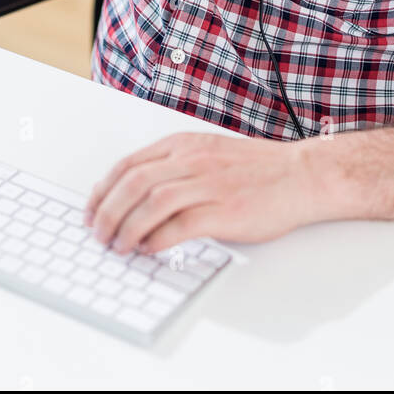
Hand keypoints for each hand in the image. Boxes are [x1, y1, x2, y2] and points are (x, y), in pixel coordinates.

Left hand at [83, 130, 315, 254]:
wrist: (301, 175)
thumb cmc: (257, 169)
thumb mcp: (208, 153)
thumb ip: (174, 166)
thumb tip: (135, 194)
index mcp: (184, 145)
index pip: (128, 164)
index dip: (102, 190)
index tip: (91, 211)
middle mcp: (192, 160)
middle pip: (133, 183)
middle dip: (107, 212)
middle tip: (98, 234)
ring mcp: (209, 185)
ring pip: (152, 202)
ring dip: (127, 227)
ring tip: (118, 246)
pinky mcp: (226, 211)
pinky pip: (181, 225)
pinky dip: (158, 239)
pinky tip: (149, 249)